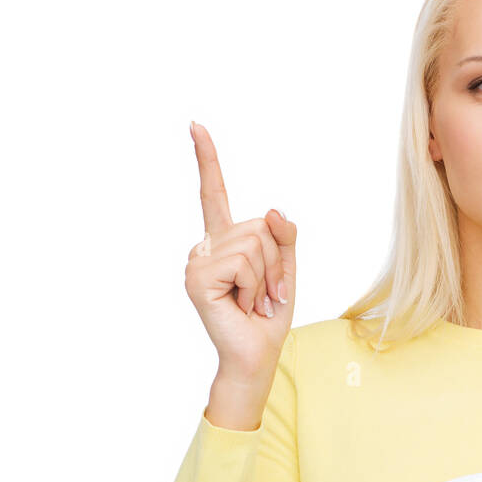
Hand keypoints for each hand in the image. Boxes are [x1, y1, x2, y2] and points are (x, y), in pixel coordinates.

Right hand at [184, 121, 296, 380]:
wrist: (257, 356)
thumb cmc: (269, 316)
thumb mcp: (286, 269)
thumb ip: (283, 236)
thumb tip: (273, 210)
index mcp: (224, 242)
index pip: (215, 194)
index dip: (208, 160)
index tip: (196, 126)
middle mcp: (206, 247)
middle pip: (257, 226)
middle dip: (275, 262)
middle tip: (266, 294)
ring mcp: (197, 262)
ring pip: (253, 242)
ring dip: (267, 277)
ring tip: (255, 301)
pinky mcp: (197, 277)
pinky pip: (243, 262)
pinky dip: (255, 286)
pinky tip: (243, 305)